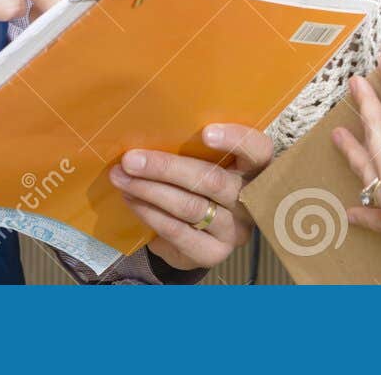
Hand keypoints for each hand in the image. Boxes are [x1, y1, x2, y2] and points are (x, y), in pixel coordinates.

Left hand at [109, 123, 274, 271]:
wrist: (194, 234)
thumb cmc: (198, 183)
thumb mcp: (205, 162)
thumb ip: (192, 146)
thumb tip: (147, 127)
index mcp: (256, 169)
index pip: (258, 150)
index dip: (236, 140)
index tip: (205, 132)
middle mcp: (251, 200)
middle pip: (213, 180)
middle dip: (167, 168)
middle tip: (131, 159)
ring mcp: (234, 231)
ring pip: (191, 206)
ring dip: (149, 190)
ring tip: (122, 177)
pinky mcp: (213, 253)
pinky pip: (177, 231)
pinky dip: (149, 213)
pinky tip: (131, 200)